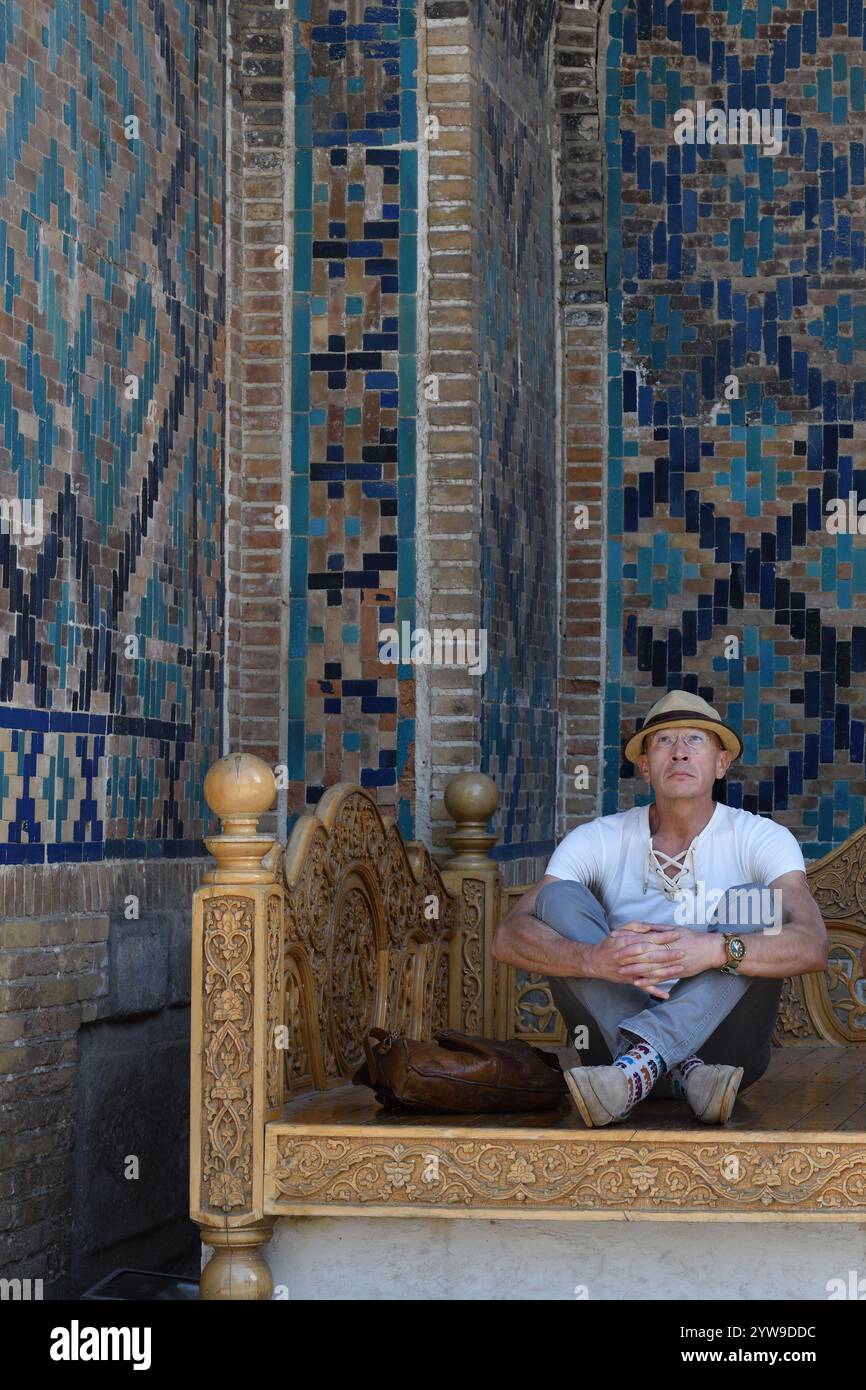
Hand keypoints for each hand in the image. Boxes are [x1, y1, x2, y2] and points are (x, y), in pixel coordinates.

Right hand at [590, 921, 685, 999]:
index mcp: (627, 942)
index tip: (675, 934)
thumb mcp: (620, 930)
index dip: (662, 937)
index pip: (648, 939)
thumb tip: (650, 927)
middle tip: (682, 952)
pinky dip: (654, 991)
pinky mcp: (629, 980)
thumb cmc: (610, 944)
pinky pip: (643, 987)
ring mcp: (629, 970)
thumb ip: (635, 927)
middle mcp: (628, 956)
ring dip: (665, 971)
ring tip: (680, 968)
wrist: (594, 961)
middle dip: (667, 954)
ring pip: (649, 971)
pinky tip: (666, 995)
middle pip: (651, 955)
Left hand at [611, 922, 725, 980]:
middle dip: (627, 955)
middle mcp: (667, 950)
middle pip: (643, 953)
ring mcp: (671, 962)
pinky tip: (637, 982)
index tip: (615, 937)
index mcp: (665, 938)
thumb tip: (643, 926)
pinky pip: (660, 978)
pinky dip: (648, 981)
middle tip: (613, 957)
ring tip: (621, 971)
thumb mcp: (675, 929)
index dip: (628, 938)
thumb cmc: (693, 937)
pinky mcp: (676, 972)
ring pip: (650, 967)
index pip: (642, 937)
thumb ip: (658, 929)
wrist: (711, 949)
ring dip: (634, 970)